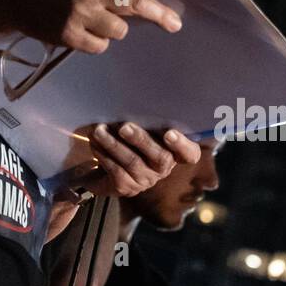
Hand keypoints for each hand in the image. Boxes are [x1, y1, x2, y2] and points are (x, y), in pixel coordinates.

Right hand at [0, 0, 190, 53]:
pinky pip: (99, 46)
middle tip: (175, 24)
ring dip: (112, 28)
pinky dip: (94, 41)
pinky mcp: (70, 34)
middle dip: (160, 15)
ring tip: (92, 19)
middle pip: (138, 4)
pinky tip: (79, 30)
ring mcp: (80, 12)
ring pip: (119, 31)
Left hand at [76, 122, 199, 197]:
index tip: (170, 133)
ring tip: (99, 130)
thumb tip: (135, 97)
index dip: (183, 145)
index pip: (190, 153)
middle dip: (141, 139)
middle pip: (160, 157)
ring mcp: (146, 180)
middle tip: (124, 127)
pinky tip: (94, 143)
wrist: (103, 166)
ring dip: (114, 144)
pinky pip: (116, 170)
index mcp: (173, 151)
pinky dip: (103, 154)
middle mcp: (163, 168)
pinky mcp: (126, 188)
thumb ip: (145, 119)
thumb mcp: (140, 127)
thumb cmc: (127, 138)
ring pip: (133, 162)